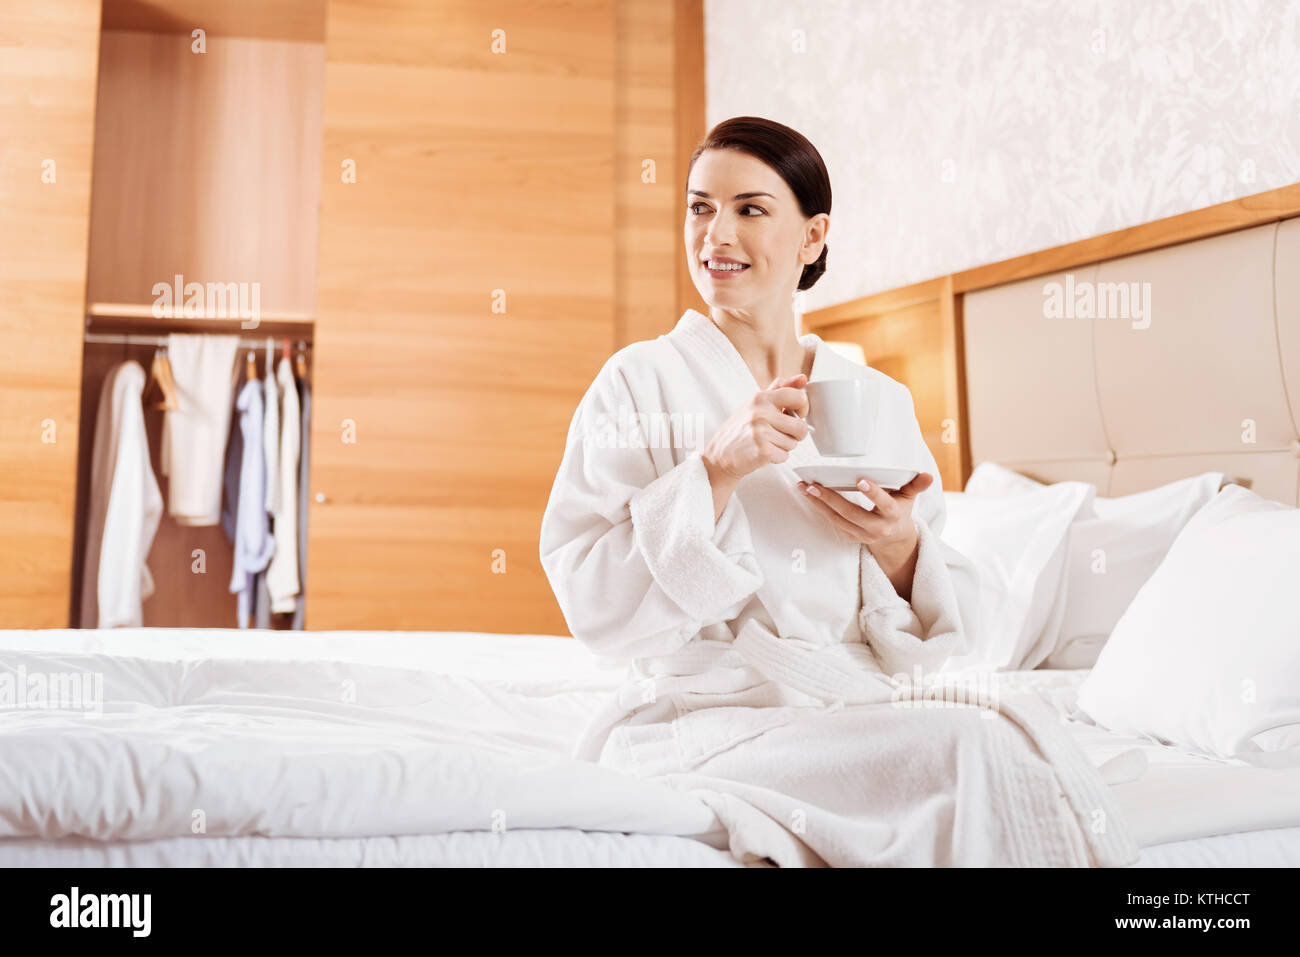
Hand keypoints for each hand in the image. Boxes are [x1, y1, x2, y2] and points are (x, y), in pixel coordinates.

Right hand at [701, 373, 810, 485]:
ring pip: (793, 443)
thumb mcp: (756, 403)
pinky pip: (784, 456)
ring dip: (784, 447)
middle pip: (801, 427)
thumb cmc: (741, 428)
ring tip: (767, 443)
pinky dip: (777, 458)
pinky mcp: (762, 451)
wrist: (720, 454)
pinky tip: (763, 452)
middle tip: (779, 434)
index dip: (803, 408)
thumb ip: (780, 389)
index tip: (796, 414)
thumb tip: (803, 378)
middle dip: (795, 434)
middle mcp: (761, 412)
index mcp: (761, 398)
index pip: (798, 396)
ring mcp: (761, 432)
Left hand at [796, 471, 934, 551]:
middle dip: (831, 499)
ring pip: (837, 519)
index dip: (873, 493)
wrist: (894, 541)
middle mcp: (876, 528)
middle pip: (852, 514)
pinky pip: (832, 522)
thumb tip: (927, 475)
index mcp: (892, 516)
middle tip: (814, 485)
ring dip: (819, 503)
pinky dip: (819, 508)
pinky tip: (808, 494)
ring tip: (804, 487)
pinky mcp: (850, 536)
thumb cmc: (899, 512)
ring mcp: (861, 534)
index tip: (861, 480)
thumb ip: (916, 486)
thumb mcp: (909, 499)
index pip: (884, 504)